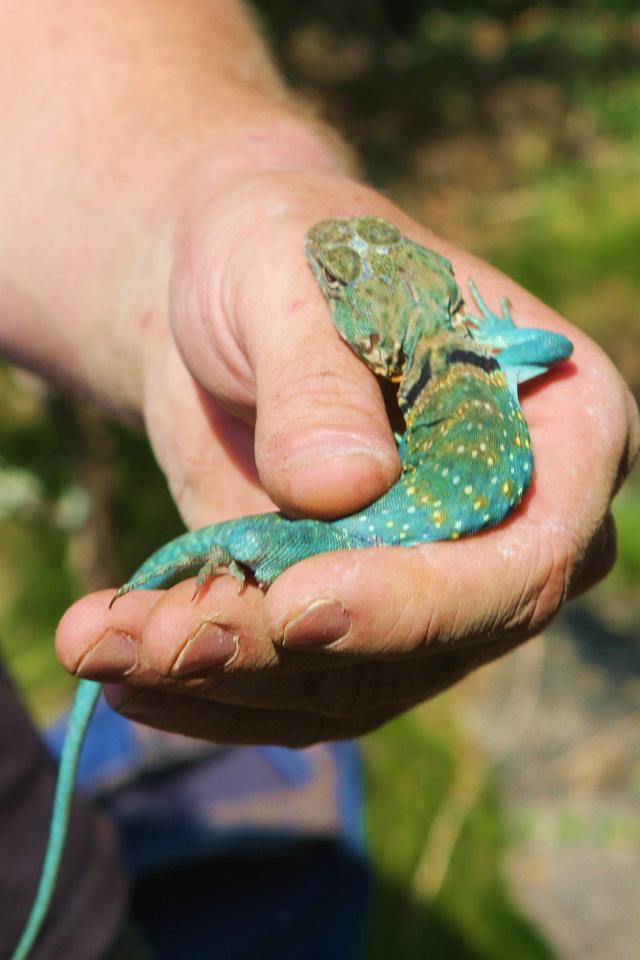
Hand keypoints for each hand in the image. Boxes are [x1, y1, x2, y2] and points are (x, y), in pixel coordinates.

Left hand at [55, 173, 639, 746]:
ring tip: (102, 646)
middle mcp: (515, 523)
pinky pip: (300, 684)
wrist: (222, 293)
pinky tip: (119, 667)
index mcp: (561, 424)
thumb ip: (319, 376)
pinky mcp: (357, 611)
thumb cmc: (281, 250)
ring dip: (226, 679)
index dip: (425, 600)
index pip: (533, 551)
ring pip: (357, 681)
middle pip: (440, 641)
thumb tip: (344, 488)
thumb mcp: (291, 277)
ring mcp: (438, 580)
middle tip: (154, 644)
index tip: (297, 607)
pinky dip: (208, 689)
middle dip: (291, 655)